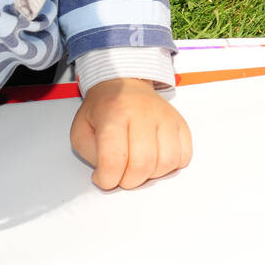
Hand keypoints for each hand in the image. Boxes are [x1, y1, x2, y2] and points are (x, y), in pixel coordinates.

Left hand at [69, 78, 192, 189]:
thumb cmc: (103, 108)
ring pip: (166, 162)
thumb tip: (107, 175)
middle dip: (129, 181)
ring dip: (150, 175)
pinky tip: (155, 160)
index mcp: (114, 113)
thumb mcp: (81, 128)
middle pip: (142, 164)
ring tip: (138, 167)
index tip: (103, 178)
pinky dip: (170, 166)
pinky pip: (184, 156)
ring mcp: (165, 118)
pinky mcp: (180, 123)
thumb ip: (90, 154)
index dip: (107, 179)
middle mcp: (143, 113)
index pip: (114, 159)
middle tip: (120, 176)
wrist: (124, 82)